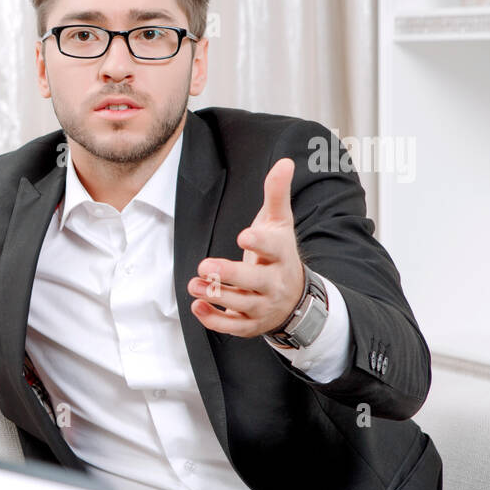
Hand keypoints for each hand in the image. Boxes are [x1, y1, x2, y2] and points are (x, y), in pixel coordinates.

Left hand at [187, 157, 304, 340]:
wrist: (295, 297)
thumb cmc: (279, 255)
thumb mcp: (279, 223)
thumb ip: (276, 194)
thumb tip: (284, 162)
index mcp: (281, 255)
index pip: (274, 248)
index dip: (260, 242)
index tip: (244, 236)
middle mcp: (274, 283)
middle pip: (255, 281)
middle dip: (230, 275)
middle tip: (206, 266)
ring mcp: (262, 306)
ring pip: (240, 305)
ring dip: (215, 296)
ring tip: (194, 284)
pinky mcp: (249, 324)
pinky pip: (232, 327)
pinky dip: (213, 320)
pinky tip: (197, 307)